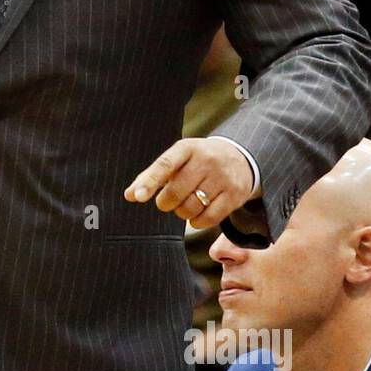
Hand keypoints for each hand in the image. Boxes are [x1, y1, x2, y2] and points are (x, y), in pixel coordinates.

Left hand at [124, 138, 254, 231]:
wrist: (240, 156)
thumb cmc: (198, 160)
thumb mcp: (178, 159)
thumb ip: (152, 175)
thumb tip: (130, 195)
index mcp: (188, 148)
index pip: (165, 164)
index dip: (150, 181)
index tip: (137, 196)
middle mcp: (207, 160)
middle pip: (176, 193)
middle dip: (166, 203)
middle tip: (168, 200)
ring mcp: (223, 177)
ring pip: (191, 208)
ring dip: (182, 212)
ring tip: (186, 202)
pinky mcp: (235, 194)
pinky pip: (208, 218)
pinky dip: (197, 221)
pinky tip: (197, 213)